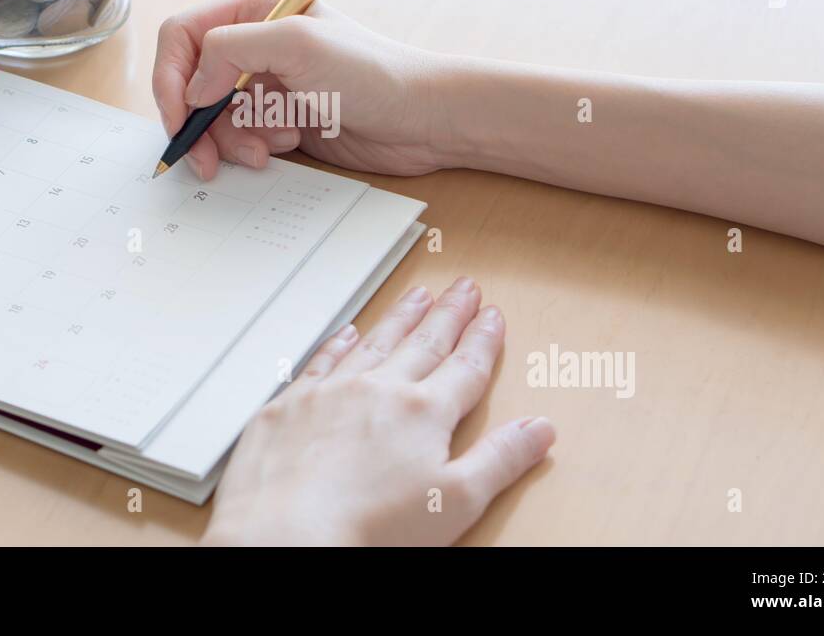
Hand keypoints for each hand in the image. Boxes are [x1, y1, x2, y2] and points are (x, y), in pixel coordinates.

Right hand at [152, 0, 448, 179]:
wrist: (423, 119)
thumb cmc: (373, 72)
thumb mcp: (297, 45)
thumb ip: (230, 51)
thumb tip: (191, 88)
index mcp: (253, 7)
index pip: (183, 36)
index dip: (171, 78)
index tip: (181, 118)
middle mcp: (255, 41)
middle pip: (191, 83)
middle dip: (198, 122)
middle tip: (209, 158)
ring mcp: (267, 81)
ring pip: (213, 116)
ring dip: (233, 138)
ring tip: (271, 147)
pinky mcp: (279, 116)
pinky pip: (240, 136)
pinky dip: (252, 147)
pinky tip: (288, 142)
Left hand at [200, 278, 555, 545]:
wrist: (285, 535)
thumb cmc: (369, 530)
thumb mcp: (455, 503)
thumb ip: (499, 460)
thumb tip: (538, 429)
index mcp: (423, 413)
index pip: (464, 367)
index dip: (482, 340)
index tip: (492, 316)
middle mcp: (378, 390)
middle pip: (423, 343)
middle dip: (448, 315)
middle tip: (463, 288)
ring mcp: (330, 393)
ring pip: (374, 342)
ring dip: (399, 318)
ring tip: (417, 296)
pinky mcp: (290, 407)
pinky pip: (320, 361)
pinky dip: (337, 343)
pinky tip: (347, 332)